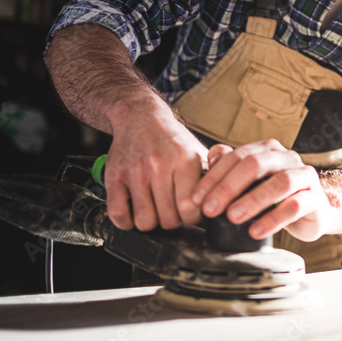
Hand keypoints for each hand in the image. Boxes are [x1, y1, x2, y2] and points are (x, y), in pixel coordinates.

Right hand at [103, 94, 207, 230]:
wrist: (140, 117)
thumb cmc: (171, 139)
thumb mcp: (198, 151)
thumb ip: (213, 175)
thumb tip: (226, 199)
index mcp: (185, 160)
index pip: (190, 208)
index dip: (192, 218)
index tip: (190, 214)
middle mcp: (160, 165)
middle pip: (168, 219)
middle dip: (173, 222)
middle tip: (172, 212)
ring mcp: (135, 172)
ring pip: (145, 221)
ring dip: (151, 222)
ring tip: (155, 211)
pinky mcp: (115, 176)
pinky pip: (118, 214)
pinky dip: (127, 222)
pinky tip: (134, 212)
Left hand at [192, 140, 334, 241]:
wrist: (313, 212)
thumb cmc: (277, 197)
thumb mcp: (251, 183)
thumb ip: (230, 168)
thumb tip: (212, 157)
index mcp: (268, 150)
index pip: (237, 157)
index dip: (214, 177)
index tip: (197, 199)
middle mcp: (287, 158)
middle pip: (256, 164)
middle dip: (229, 187)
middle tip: (210, 209)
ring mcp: (304, 176)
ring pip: (279, 182)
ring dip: (252, 200)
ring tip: (233, 218)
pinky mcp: (315, 198)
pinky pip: (295, 205)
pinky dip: (273, 219)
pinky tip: (256, 230)